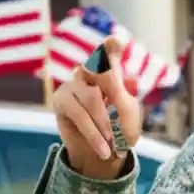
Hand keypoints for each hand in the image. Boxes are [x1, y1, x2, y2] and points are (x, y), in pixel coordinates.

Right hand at [52, 36, 142, 178]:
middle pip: (98, 69)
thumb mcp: (129, 114)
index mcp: (111, 69)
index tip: (115, 41)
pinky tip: (102, 148)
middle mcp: (90, 71)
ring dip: (105, 123)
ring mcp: (74, 83)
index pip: (110, 52)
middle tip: (122, 108)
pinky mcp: (61, 99)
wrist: (104, 151)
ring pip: (91, 98)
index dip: (111, 47)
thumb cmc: (120, 128)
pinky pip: (78, 114)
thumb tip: (132, 79)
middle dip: (112, 88)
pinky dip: (93, 132)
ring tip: (115, 145)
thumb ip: (127, 97)